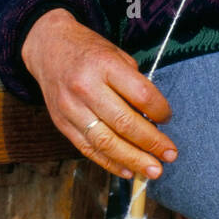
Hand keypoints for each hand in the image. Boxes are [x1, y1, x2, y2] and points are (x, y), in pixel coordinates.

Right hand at [21, 8, 176, 181]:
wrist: (49, 48)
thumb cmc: (90, 51)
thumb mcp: (117, 55)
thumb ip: (134, 84)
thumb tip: (153, 119)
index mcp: (104, 65)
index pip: (140, 94)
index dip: (159, 110)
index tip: (168, 117)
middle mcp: (86, 87)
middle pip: (124, 123)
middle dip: (151, 143)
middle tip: (170, 154)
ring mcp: (71, 108)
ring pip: (106, 142)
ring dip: (133, 159)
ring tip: (153, 170)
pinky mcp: (62, 123)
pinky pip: (88, 149)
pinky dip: (109, 163)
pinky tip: (128, 170)